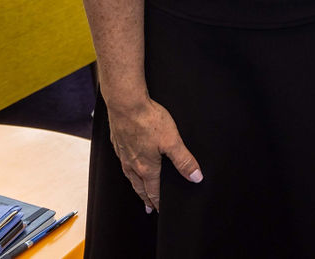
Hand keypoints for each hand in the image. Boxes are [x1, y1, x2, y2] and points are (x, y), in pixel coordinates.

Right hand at [106, 97, 202, 211]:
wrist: (126, 104)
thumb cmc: (148, 120)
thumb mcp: (172, 141)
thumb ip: (184, 160)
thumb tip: (195, 177)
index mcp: (146, 167)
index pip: (153, 190)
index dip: (158, 201)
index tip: (160, 210)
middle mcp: (132, 164)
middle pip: (140, 187)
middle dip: (145, 198)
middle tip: (148, 208)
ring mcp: (123, 154)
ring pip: (130, 176)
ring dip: (136, 186)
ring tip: (139, 190)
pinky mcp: (118, 143)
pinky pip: (123, 163)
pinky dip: (128, 170)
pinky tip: (129, 165)